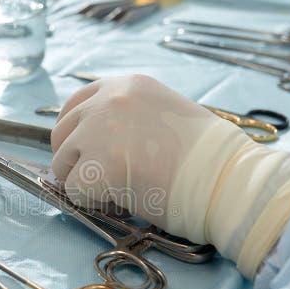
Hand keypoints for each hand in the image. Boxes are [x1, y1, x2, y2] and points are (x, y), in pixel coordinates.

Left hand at [51, 74, 219, 228]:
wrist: (227, 180)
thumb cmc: (206, 157)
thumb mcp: (165, 115)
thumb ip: (128, 118)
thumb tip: (96, 142)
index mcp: (127, 85)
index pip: (77, 102)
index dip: (76, 132)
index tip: (85, 152)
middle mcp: (107, 101)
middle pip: (62, 133)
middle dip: (75, 160)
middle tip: (103, 179)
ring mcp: (98, 131)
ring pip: (63, 164)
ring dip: (84, 182)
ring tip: (120, 190)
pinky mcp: (96, 166)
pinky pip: (74, 192)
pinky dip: (92, 203)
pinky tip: (122, 201)